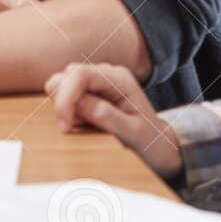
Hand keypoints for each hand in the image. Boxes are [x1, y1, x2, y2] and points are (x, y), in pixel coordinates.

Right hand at [46, 62, 181, 179]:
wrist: (159, 146)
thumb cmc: (149, 141)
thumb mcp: (133, 133)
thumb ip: (106, 116)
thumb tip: (77, 103)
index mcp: (119, 79)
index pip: (80, 75)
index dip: (65, 98)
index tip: (64, 127)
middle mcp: (106, 74)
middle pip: (66, 76)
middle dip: (62, 103)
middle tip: (72, 129)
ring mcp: (96, 82)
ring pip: (61, 84)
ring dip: (64, 108)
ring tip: (84, 127)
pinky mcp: (89, 92)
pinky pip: (65, 96)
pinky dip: (66, 111)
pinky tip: (84, 124)